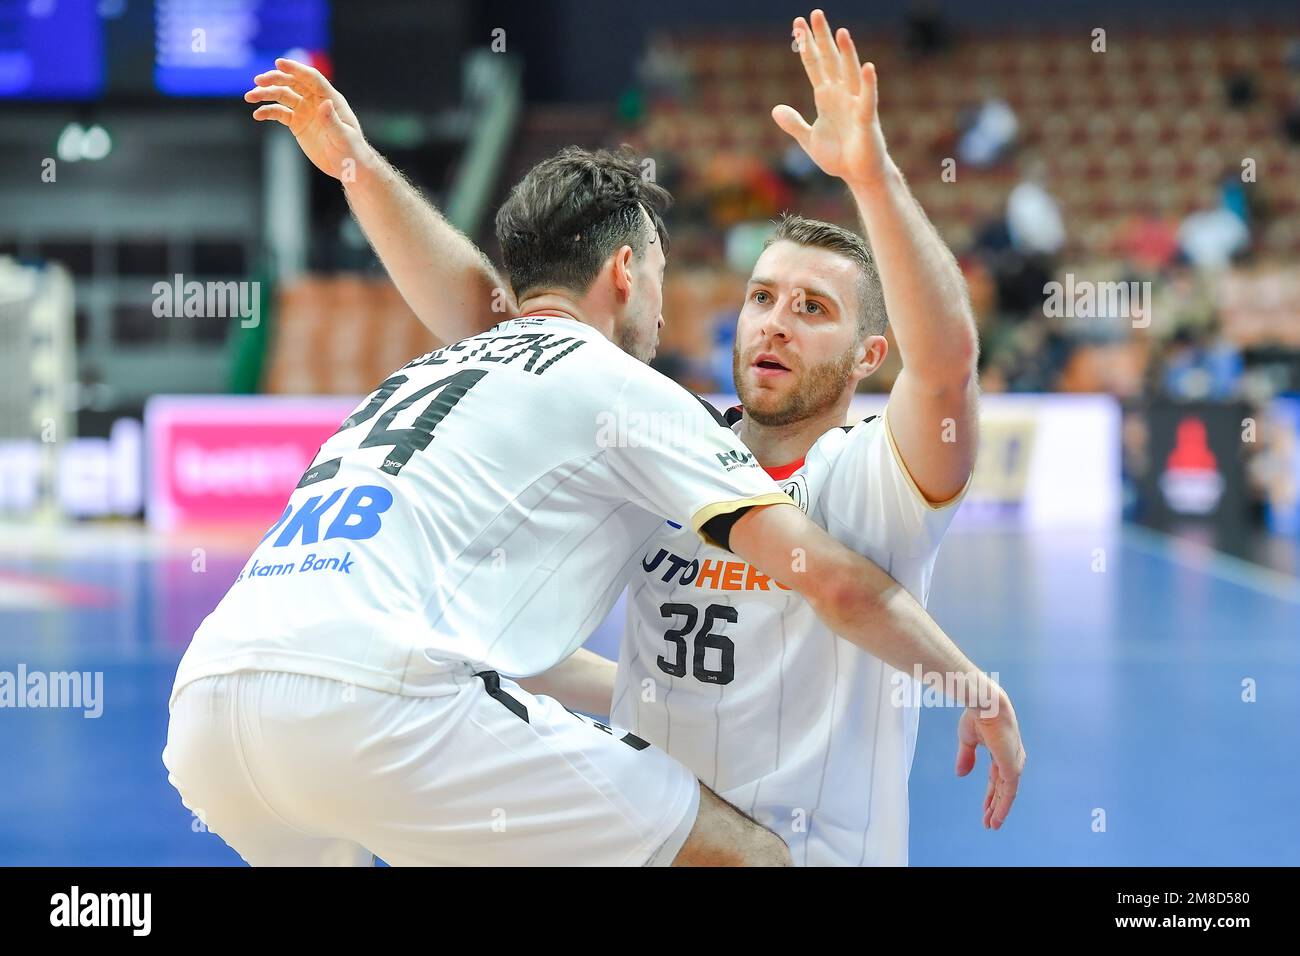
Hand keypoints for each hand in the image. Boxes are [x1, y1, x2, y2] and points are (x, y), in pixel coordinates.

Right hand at [244, 58, 370, 180]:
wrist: (348, 167)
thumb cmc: (351, 151)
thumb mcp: (343, 137)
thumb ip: (332, 121)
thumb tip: (323, 103)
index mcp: (330, 99)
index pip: (311, 78)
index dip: (296, 69)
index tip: (279, 62)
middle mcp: (316, 101)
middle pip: (293, 83)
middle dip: (275, 79)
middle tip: (258, 81)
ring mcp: (305, 111)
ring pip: (282, 96)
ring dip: (266, 94)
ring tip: (250, 97)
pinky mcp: (297, 123)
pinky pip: (279, 113)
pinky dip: (267, 112)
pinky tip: (257, 115)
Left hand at [772, 9, 889, 188]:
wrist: (858, 175)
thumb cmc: (838, 156)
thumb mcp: (808, 140)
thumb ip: (794, 123)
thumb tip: (776, 109)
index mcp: (826, 97)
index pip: (814, 65)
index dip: (806, 46)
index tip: (797, 25)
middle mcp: (841, 94)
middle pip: (830, 61)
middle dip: (822, 38)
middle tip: (816, 13)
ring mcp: (855, 104)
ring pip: (849, 73)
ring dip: (845, 53)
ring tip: (840, 32)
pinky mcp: (866, 119)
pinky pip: (867, 98)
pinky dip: (867, 83)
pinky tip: (866, 66)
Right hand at [955, 688, 1025, 829]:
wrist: (985, 705)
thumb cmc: (977, 715)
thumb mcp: (968, 740)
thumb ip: (966, 757)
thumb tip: (961, 775)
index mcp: (1002, 751)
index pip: (997, 778)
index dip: (990, 794)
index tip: (985, 808)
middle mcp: (1011, 758)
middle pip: (1004, 788)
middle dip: (996, 805)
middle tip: (989, 822)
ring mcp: (1013, 763)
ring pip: (1007, 793)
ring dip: (1000, 810)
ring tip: (992, 825)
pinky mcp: (1012, 767)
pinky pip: (1009, 792)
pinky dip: (1003, 806)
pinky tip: (996, 817)